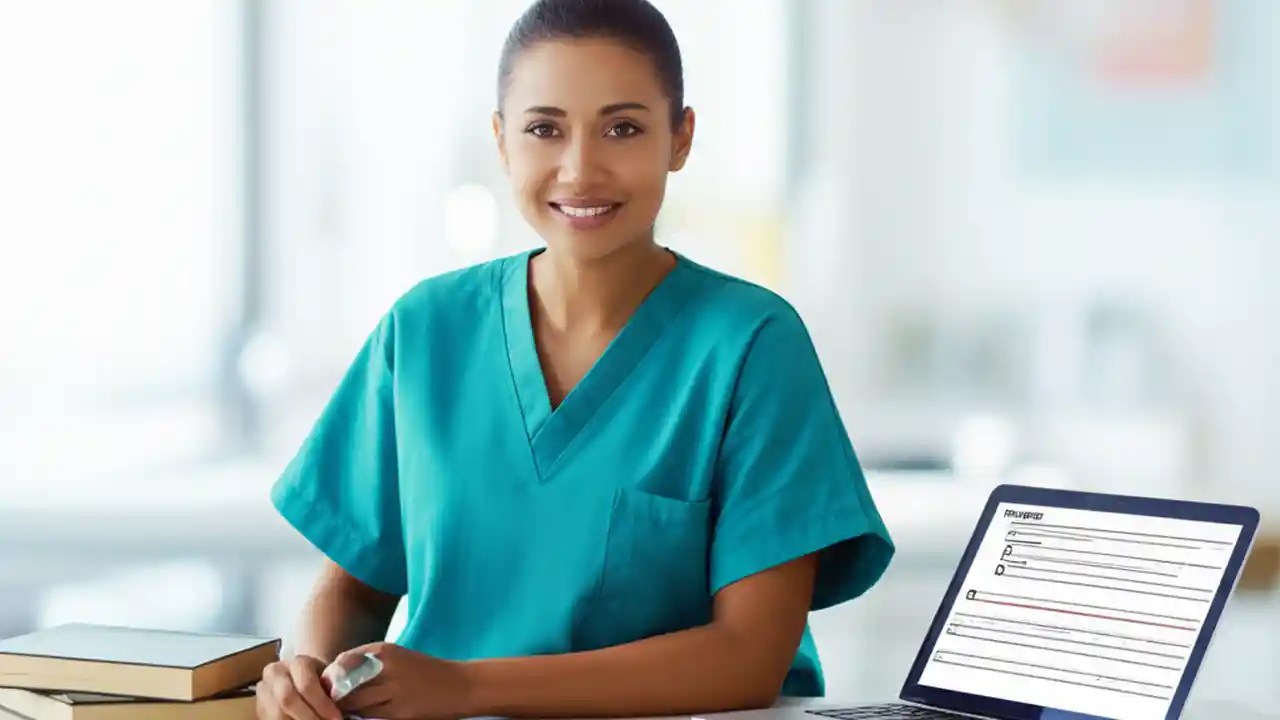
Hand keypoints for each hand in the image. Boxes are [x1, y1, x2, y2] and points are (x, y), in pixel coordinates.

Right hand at [256, 654, 343, 719]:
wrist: (302, 681)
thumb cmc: (322, 682)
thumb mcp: (332, 678)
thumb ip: (336, 684)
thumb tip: (340, 698)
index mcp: (297, 662)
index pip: (306, 684)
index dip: (322, 705)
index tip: (336, 718)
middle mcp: (275, 672)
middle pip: (287, 700)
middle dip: (309, 718)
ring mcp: (264, 689)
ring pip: (276, 714)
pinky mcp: (259, 706)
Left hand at [324, 642, 473, 719]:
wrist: (461, 686)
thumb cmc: (427, 672)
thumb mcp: (399, 657)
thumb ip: (371, 662)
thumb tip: (339, 673)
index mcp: (384, 650)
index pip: (343, 661)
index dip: (333, 676)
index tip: (332, 686)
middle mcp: (386, 668)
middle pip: (344, 684)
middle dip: (335, 695)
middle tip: (333, 703)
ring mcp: (393, 691)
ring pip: (353, 703)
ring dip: (346, 709)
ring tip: (346, 712)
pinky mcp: (399, 712)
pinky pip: (370, 717)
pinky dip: (362, 718)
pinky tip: (363, 718)